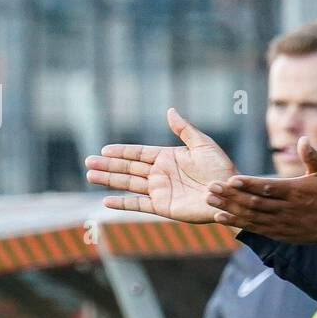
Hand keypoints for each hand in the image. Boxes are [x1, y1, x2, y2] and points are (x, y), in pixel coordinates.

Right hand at [85, 109, 236, 223]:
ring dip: (109, 180)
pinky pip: (138, 205)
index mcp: (168, 157)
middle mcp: (160, 173)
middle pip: (128, 168)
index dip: (121, 152)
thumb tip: (170, 111)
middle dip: (108, 165)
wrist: (229, 194)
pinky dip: (122, 203)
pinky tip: (106, 200)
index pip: (138, 153)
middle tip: (88, 162)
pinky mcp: (163, 206)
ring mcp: (160, 190)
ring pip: (129, 184)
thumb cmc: (221, 169)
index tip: (104, 150)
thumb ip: (184, 130)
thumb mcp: (203, 145)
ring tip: (90, 176)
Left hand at [206, 137, 316, 245]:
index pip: (268, 187)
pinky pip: (254, 229)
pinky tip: (222, 217)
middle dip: (231, 196)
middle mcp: (286, 209)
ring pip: (251, 217)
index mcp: (295, 192)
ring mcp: (281, 223)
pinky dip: (237, 223)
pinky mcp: (279, 234)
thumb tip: (302, 138)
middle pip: (254, 203)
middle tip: (212, 189)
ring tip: (210, 202)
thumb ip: (312, 156)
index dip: (248, 184)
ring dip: (229, 209)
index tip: (231, 179)